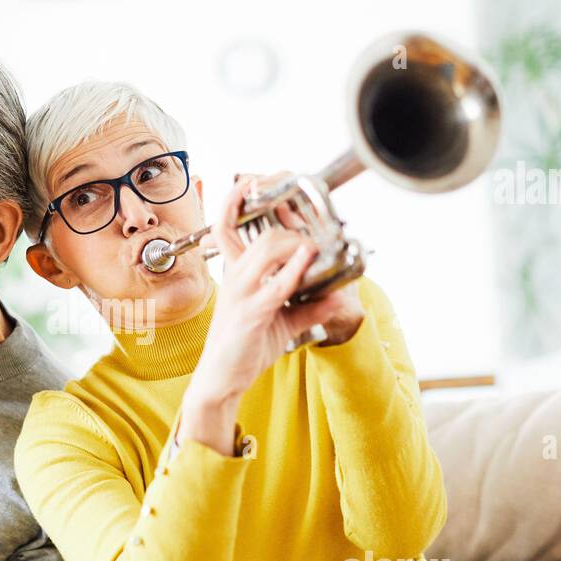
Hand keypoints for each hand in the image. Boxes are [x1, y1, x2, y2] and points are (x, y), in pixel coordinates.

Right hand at [179, 175, 363, 453]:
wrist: (221, 379)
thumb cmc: (244, 348)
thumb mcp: (281, 323)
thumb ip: (309, 307)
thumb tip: (339, 298)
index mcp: (237, 274)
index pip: (226, 226)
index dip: (234, 199)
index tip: (252, 180)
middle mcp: (236, 278)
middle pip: (262, 234)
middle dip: (291, 225)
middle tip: (314, 233)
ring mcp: (241, 294)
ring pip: (268, 250)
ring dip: (297, 245)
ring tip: (315, 250)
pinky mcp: (251, 313)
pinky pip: (275, 285)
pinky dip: (294, 271)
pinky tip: (308, 261)